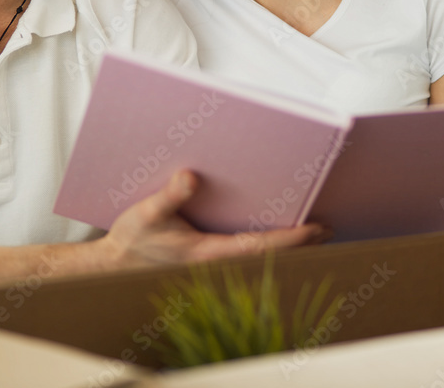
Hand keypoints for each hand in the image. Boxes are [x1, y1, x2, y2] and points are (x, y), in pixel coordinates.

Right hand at [97, 169, 330, 269]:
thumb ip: (168, 197)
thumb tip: (190, 177)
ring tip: (311, 229)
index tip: (318, 228)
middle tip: (328, 228)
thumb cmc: (131, 241)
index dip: (292, 239)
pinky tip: (272, 226)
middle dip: (299, 243)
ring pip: (258, 255)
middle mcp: (216, 261)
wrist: (114, 267)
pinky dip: (265, 241)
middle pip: (268, 254)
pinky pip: (244, 251)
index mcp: (207, 253)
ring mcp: (214, 263)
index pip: (260, 246)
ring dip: (284, 243)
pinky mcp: (209, 259)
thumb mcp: (144, 214)